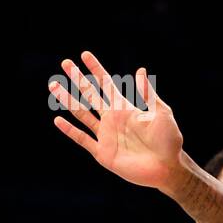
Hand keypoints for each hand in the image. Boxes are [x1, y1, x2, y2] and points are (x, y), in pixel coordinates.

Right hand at [50, 51, 184, 190]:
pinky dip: (70, 130)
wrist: (168, 168)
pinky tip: (58, 120)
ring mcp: (106, 135)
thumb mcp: (162, 113)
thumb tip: (140, 70)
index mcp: (125, 108)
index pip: (106, 84)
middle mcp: (112, 119)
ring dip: (67, 99)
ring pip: (81, 113)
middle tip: (65, 63)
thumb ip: (148, 94)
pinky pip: (83, 139)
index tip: (84, 55)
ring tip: (53, 85)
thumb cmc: (169, 140)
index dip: (96, 69)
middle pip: (90, 94)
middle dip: (77, 78)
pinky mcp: (103, 152)